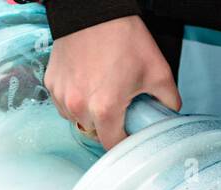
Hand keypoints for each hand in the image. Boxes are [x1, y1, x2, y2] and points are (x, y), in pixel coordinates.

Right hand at [45, 16, 180, 148]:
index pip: (113, 145)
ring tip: (102, 92)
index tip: (131, 133)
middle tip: (120, 107)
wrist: (93, 10)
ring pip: (78, 120)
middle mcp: (79, 106)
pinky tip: (87, 83)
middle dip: (109, 126)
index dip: (125, 141)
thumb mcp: (158, 71)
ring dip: (90, 114)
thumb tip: (169, 115)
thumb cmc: (124, 36)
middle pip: (95, 133)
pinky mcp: (51, 84)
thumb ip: (169, 101)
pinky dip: (75, 100)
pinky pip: (64, 105)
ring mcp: (62, 96)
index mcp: (105, 109)